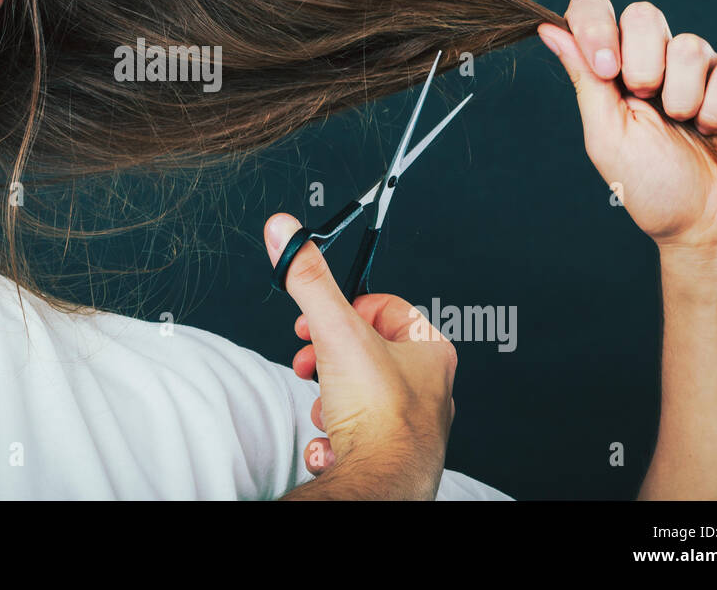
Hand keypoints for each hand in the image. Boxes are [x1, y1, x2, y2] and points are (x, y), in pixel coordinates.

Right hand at [265, 213, 454, 496]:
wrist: (380, 484)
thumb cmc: (379, 414)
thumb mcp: (336, 329)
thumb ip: (309, 279)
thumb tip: (287, 233)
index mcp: (429, 350)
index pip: (385, 309)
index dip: (344, 310)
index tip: (316, 319)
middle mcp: (428, 388)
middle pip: (367, 353)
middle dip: (330, 357)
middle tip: (311, 360)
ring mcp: (410, 425)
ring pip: (359, 394)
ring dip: (331, 397)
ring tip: (326, 406)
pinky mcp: (391, 456)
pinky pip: (356, 434)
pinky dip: (335, 435)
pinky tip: (330, 439)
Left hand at [537, 0, 716, 248]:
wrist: (709, 228)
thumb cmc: (653, 187)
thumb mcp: (607, 135)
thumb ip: (584, 79)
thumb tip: (549, 27)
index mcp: (615, 70)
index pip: (595, 10)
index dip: (595, 24)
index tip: (604, 69)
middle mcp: (659, 61)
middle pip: (643, 14)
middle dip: (641, 64)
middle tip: (647, 103)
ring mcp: (704, 69)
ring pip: (689, 45)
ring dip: (681, 98)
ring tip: (687, 128)